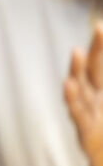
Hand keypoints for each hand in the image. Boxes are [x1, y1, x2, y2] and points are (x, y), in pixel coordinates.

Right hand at [63, 22, 102, 165]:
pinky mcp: (86, 137)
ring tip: (76, 52)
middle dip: (96, 51)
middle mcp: (94, 106)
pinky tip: (67, 84)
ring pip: (80, 91)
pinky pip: (78, 115)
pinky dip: (72, 99)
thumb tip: (79, 82)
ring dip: (78, 71)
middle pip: (94, 73)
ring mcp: (88, 119)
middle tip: (98, 27)